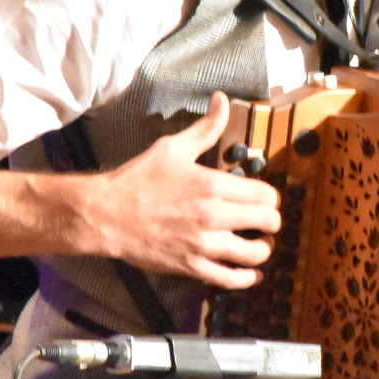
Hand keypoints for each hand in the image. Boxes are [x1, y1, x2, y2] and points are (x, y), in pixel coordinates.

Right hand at [83, 91, 280, 289]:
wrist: (107, 215)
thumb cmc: (139, 180)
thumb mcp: (173, 147)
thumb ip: (205, 128)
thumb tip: (222, 99)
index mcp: (213, 185)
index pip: (266, 195)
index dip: (270, 197)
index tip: (264, 199)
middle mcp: (214, 216)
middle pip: (268, 222)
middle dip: (272, 221)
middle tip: (266, 221)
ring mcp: (204, 244)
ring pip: (255, 254)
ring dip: (263, 249)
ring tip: (258, 245)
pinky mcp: (192, 267)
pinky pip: (230, 279)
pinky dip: (246, 278)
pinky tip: (249, 274)